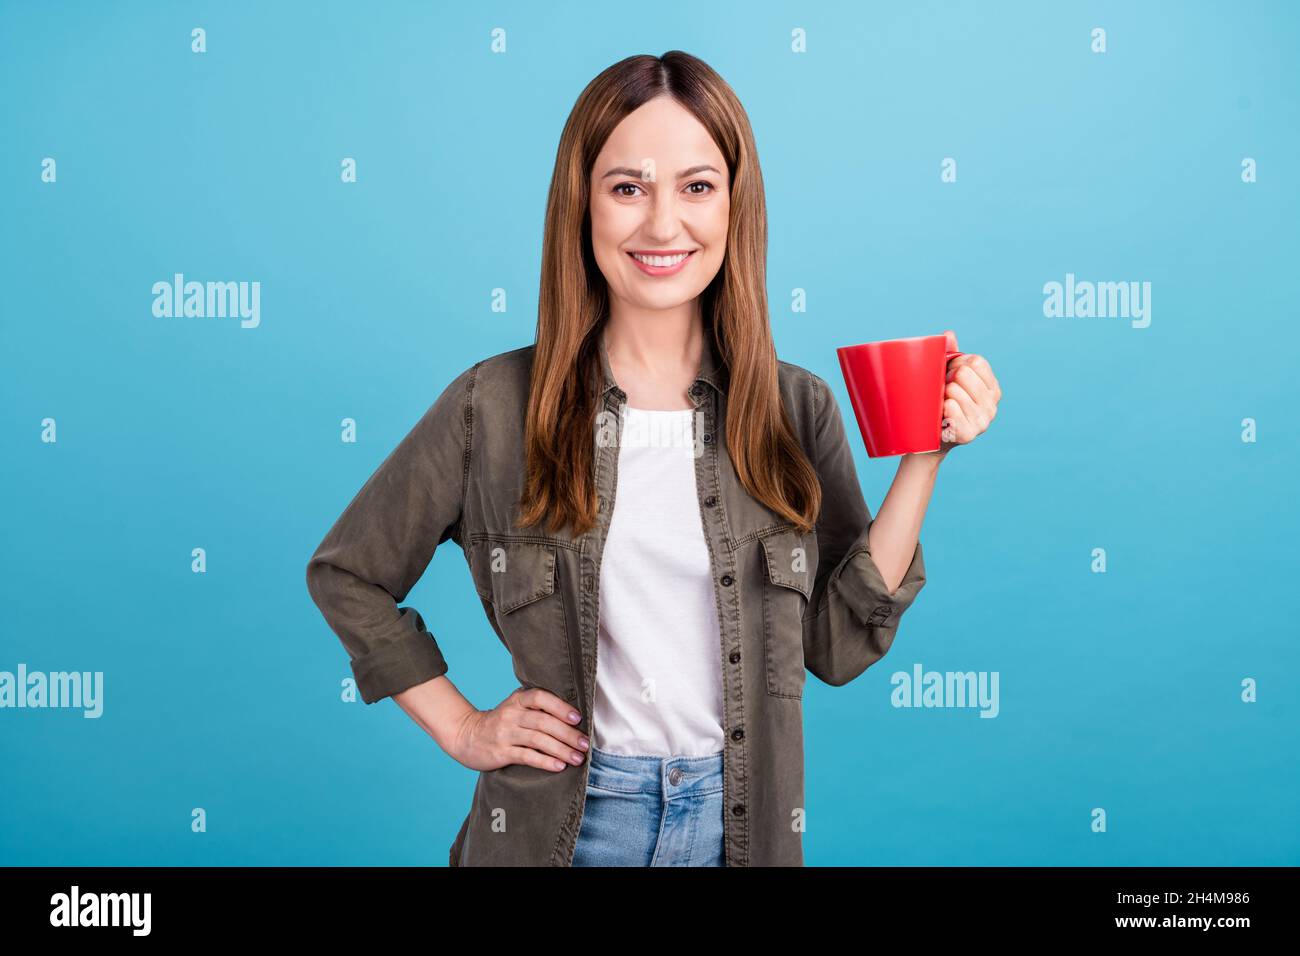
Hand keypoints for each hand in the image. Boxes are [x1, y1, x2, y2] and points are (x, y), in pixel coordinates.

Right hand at [450, 686, 588, 772]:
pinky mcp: (501, 752)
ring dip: (561, 750)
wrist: (467, 736)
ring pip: (538, 740)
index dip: (560, 707)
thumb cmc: (502, 722)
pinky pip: (527, 756)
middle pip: (543, 722)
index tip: (578, 718)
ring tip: (578, 758)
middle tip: (585, 744)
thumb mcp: (515, 708)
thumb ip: (537, 708)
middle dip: (568, 734)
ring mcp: (505, 733)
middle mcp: (511, 714)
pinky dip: (545, 761)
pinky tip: (559, 766)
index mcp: (517, 699)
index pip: (541, 698)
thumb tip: (574, 718)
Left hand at [914, 331, 1001, 458]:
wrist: (926, 441)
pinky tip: (940, 417)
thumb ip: (950, 356)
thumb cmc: (937, 405)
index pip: (977, 362)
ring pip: (954, 390)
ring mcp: (983, 421)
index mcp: (992, 389)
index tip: (947, 371)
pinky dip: (941, 409)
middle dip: (947, 377)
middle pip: (964, 373)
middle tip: (940, 391)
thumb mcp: (946, 379)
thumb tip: (948, 334)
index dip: (957, 362)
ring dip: (940, 395)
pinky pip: (951, 408)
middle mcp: (992, 405)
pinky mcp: (968, 434)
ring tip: (938, 406)